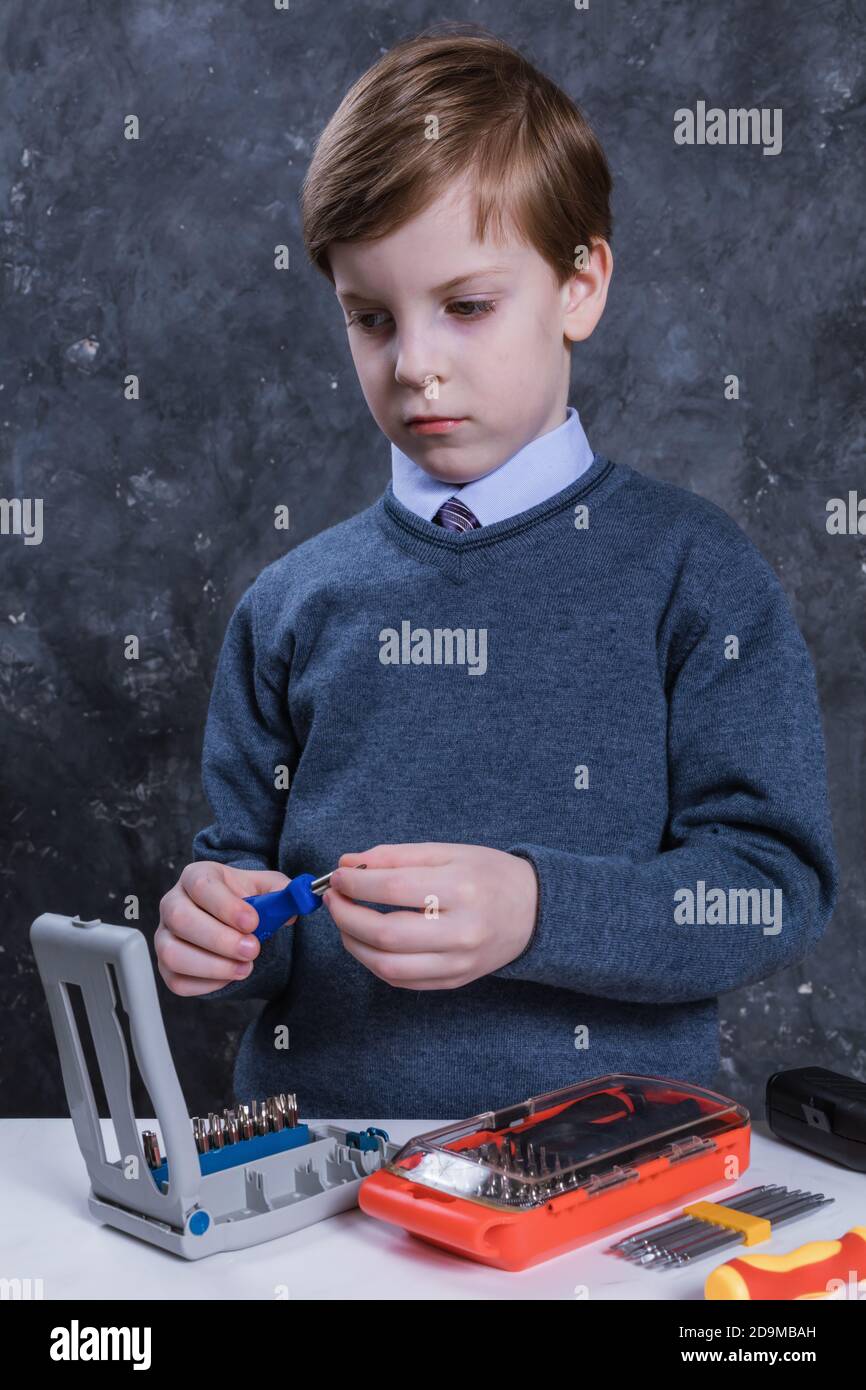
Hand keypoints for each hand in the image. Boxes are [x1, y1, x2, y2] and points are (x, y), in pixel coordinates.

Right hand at [157, 861, 291, 995]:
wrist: (231, 919)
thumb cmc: (244, 901)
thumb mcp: (265, 887)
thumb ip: (282, 891)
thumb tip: (293, 904)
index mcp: (196, 877)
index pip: (201, 886)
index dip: (226, 905)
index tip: (252, 922)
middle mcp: (173, 903)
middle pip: (181, 919)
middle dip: (220, 939)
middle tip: (252, 949)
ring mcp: (164, 936)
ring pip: (173, 954)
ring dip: (213, 965)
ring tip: (245, 968)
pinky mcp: (166, 966)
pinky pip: (178, 981)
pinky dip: (207, 984)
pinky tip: (230, 975)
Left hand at [323, 842, 537, 988]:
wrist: (534, 911)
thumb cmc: (489, 875)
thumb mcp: (447, 851)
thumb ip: (395, 856)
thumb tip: (347, 864)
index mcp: (462, 888)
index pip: (393, 889)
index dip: (355, 884)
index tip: (338, 876)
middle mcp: (462, 930)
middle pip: (386, 932)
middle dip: (346, 916)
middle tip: (333, 900)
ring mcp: (458, 962)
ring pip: (388, 965)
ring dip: (354, 943)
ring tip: (345, 921)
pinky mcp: (454, 982)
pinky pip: (401, 980)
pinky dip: (374, 962)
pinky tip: (368, 942)